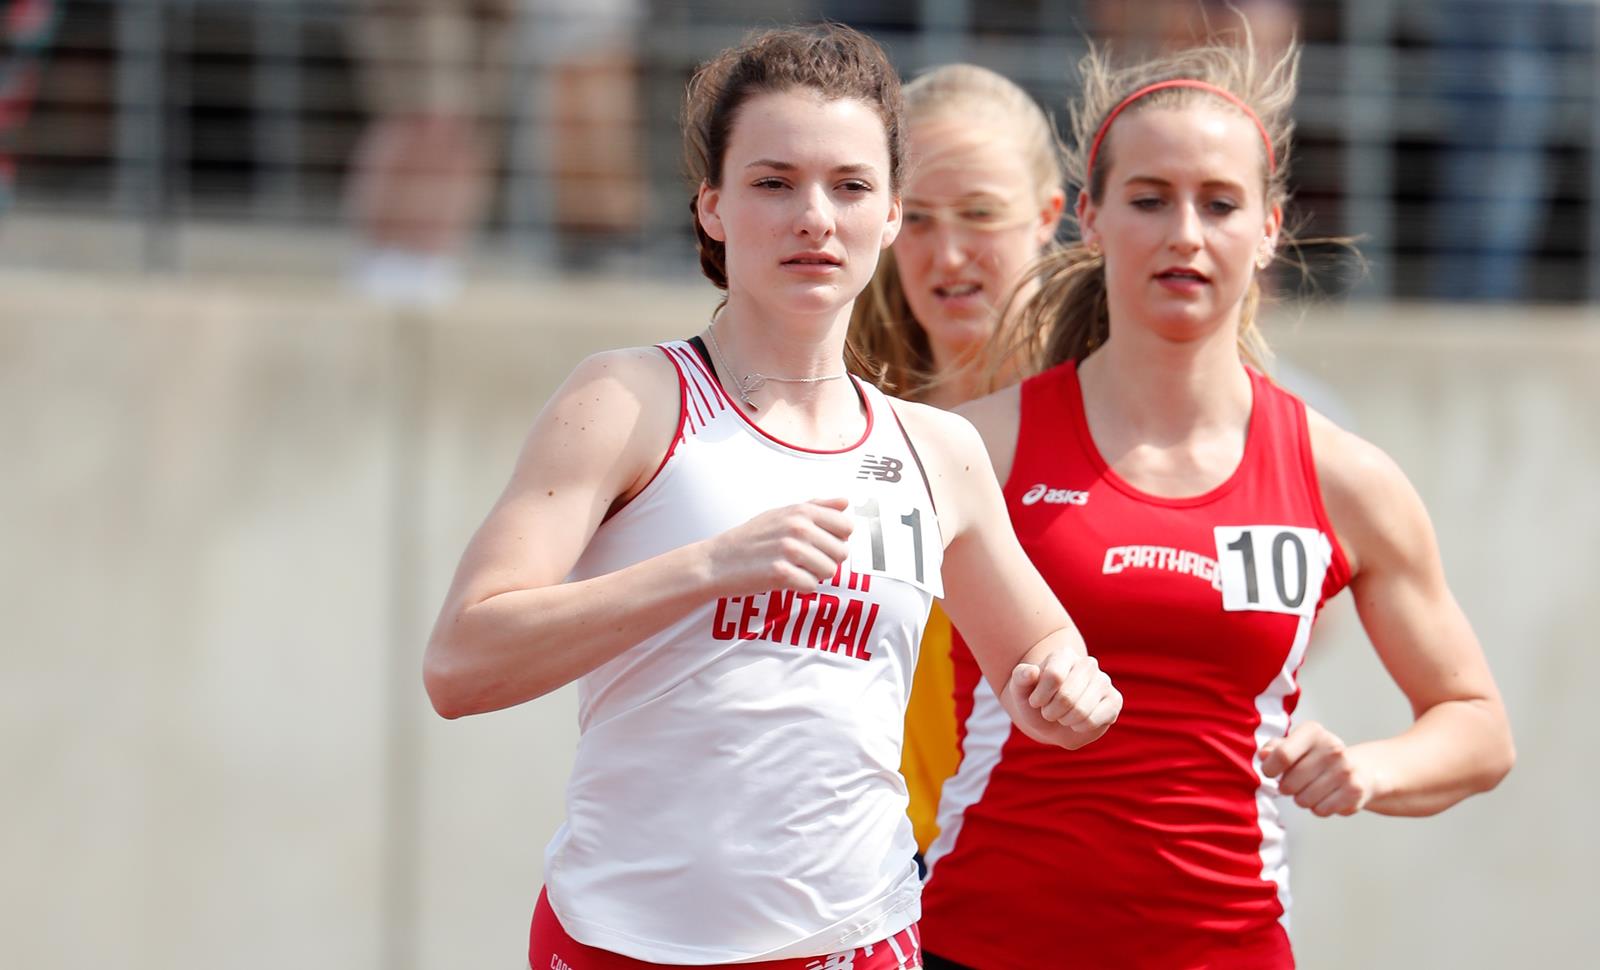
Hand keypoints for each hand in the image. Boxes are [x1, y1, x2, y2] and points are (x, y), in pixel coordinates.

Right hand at [704, 497, 854, 595]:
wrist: (716, 562)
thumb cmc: (750, 539)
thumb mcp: (781, 514)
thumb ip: (816, 506)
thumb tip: (845, 502)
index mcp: (801, 511)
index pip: (846, 526)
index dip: (836, 539)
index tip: (820, 544)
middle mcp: (798, 527)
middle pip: (841, 552)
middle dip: (826, 560)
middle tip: (803, 560)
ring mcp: (789, 549)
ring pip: (829, 571)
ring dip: (813, 574)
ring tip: (792, 568)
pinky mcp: (781, 573)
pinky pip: (812, 586)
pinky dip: (800, 587)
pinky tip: (784, 579)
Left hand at [1009, 652, 1120, 749]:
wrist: (1050, 719)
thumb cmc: (1035, 700)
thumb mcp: (1020, 690)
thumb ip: (1020, 677)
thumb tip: (1032, 672)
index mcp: (1064, 655)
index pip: (1054, 676)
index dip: (1040, 697)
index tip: (1035, 701)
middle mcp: (1088, 663)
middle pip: (1066, 697)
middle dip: (1051, 712)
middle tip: (1049, 711)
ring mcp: (1104, 681)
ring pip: (1081, 711)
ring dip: (1065, 720)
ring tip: (1063, 715)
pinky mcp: (1114, 701)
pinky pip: (1094, 721)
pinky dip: (1079, 727)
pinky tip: (1078, 721)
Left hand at [1261, 721, 1379, 816]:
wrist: (1360, 770)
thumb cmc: (1316, 758)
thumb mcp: (1295, 745)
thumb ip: (1274, 748)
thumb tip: (1263, 755)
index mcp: (1313, 732)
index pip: (1282, 755)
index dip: (1269, 769)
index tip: (1270, 772)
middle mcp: (1332, 747)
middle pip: (1289, 783)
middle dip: (1286, 788)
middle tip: (1295, 782)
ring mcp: (1345, 770)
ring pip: (1303, 800)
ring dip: (1301, 799)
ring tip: (1312, 788)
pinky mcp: (1354, 791)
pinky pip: (1319, 810)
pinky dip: (1318, 808)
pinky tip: (1326, 796)